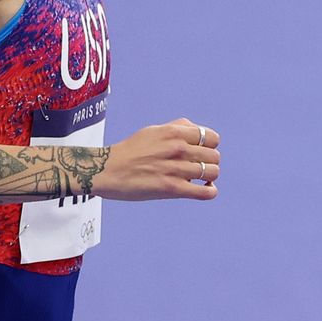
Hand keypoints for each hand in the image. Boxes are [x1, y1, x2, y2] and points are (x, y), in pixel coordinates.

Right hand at [93, 118, 221, 200]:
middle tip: (196, 167)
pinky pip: (206, 192)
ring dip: (208, 177)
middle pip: (215, 156)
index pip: (212, 138)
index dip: (210, 146)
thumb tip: (196, 129)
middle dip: (209, 162)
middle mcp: (178, 149)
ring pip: (213, 172)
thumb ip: (177, 127)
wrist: (106, 170)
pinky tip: (203, 189)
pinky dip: (210, 192)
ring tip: (197, 179)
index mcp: (175, 133)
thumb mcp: (153, 131)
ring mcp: (176, 169)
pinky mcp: (172, 189)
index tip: (200, 152)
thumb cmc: (130, 151)